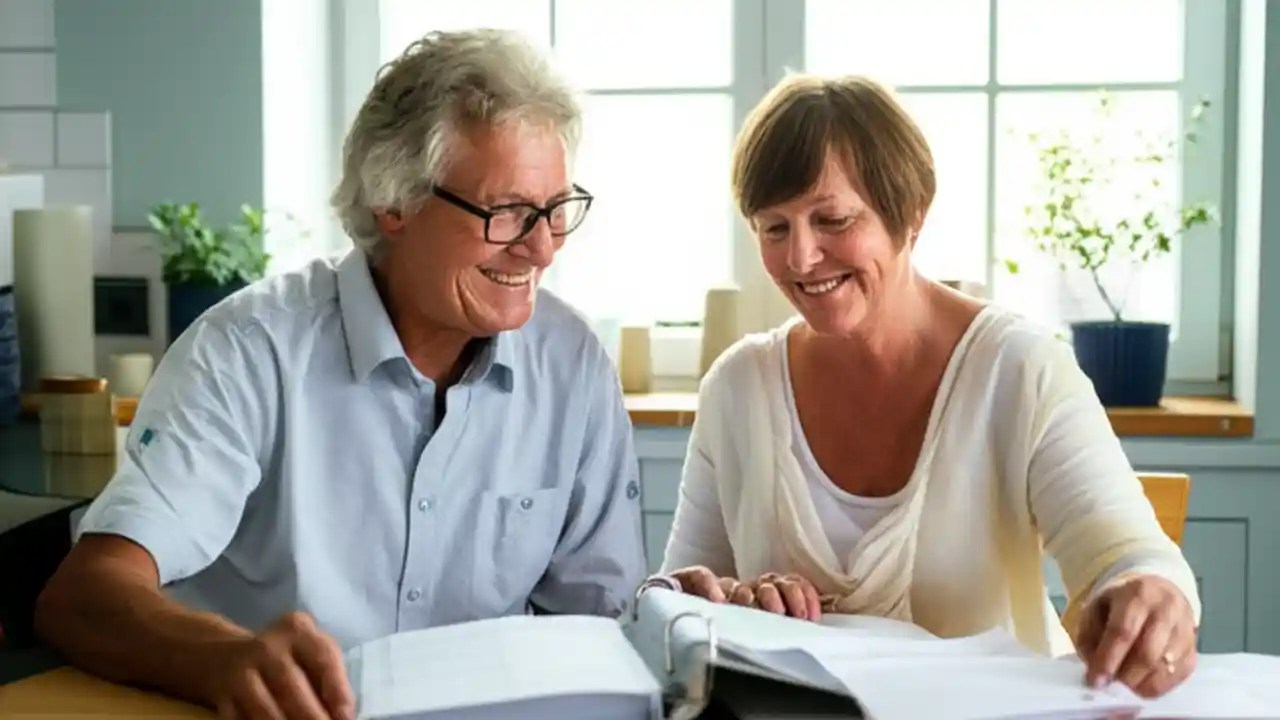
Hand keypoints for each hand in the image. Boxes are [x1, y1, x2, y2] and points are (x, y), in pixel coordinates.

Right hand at [209, 611, 354, 719]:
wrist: (222, 657)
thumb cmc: (284, 658)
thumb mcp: (308, 652)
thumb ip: (328, 677)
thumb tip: (343, 715)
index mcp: (296, 631)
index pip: (322, 658)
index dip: (337, 690)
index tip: (346, 717)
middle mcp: (266, 647)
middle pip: (292, 688)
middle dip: (312, 717)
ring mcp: (240, 673)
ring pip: (265, 711)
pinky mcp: (222, 698)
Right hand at [668, 566, 822, 620]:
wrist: (665, 620)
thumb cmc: (714, 630)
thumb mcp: (750, 631)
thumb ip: (776, 629)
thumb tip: (806, 632)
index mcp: (761, 598)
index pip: (789, 586)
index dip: (804, 596)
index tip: (811, 616)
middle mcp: (743, 590)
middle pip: (771, 582)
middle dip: (782, 595)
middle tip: (783, 613)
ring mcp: (719, 588)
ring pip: (741, 583)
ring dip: (752, 593)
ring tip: (754, 605)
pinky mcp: (689, 582)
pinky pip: (700, 576)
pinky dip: (710, 586)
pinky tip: (718, 600)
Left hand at [1075, 575, 1197, 697]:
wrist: (1158, 590)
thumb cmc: (1121, 602)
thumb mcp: (1097, 606)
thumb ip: (1091, 635)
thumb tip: (1094, 668)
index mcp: (1138, 594)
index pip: (1123, 631)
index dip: (1108, 659)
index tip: (1095, 681)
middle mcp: (1167, 609)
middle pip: (1148, 653)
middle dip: (1126, 676)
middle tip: (1110, 685)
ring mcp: (1186, 629)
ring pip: (1166, 667)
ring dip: (1141, 684)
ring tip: (1124, 685)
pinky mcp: (1194, 647)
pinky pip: (1179, 674)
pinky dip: (1159, 686)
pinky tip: (1142, 685)